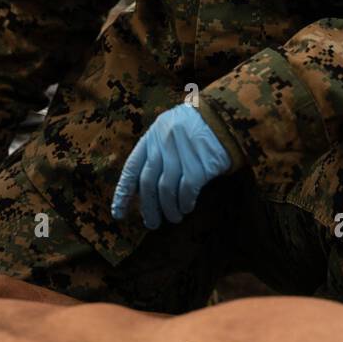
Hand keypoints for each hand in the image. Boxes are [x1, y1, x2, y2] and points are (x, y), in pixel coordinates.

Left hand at [111, 103, 231, 229]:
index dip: (123, 193)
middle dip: (148, 208)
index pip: (131, 168)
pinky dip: (185, 203)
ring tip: (174, 218)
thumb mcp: (169, 130)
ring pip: (166, 190)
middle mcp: (162, 145)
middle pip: (148, 183)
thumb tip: (144, 187)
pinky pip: (186, 191)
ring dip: (169, 209)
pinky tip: (187, 208)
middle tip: (152, 223)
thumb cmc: (196, 127)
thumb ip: (156, 152)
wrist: (224, 117)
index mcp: (152, 137)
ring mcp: (180, 154)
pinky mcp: (199, 164)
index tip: (118, 213)